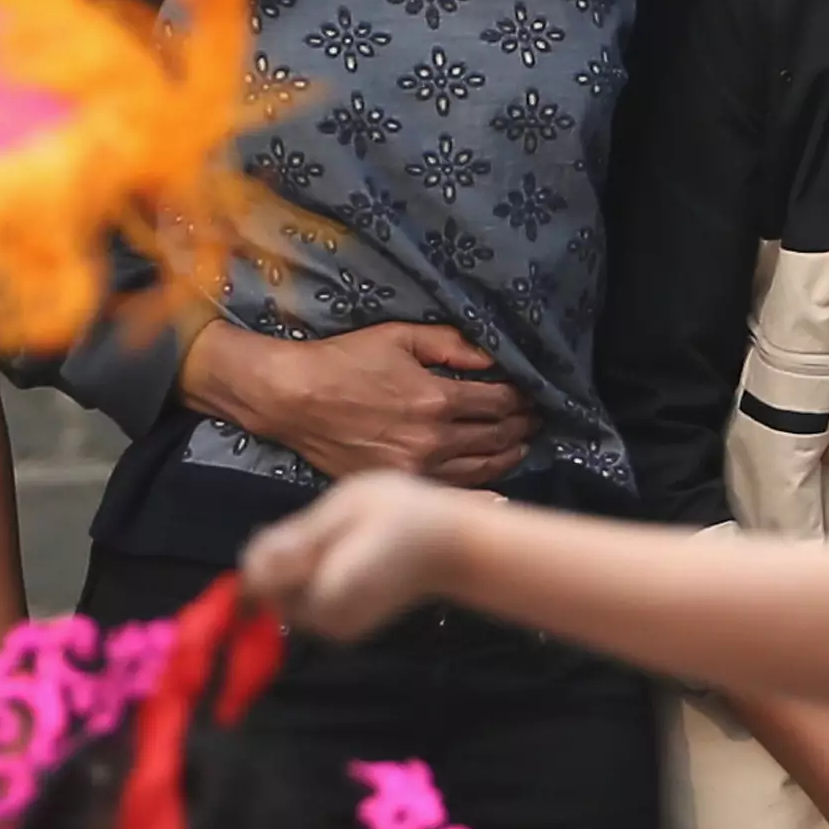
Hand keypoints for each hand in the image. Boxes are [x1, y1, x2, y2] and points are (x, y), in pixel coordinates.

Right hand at [183, 318, 538, 485]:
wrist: (292, 400)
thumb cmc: (343, 362)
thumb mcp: (398, 337)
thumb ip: (451, 345)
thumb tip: (494, 356)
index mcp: (436, 400)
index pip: (500, 403)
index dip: (522, 398)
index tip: (532, 394)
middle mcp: (432, 440)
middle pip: (497, 437)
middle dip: (522, 425)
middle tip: (536, 418)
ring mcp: (417, 468)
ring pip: (482, 468)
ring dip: (509, 455)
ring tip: (522, 443)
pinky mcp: (400, 484)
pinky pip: (453, 491)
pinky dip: (482, 489)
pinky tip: (499, 489)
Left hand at [244, 470, 458, 637]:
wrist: (452, 547)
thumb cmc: (404, 514)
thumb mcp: (346, 506)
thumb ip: (298, 538)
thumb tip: (250, 564)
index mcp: (326, 589)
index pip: (259, 580)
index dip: (264, 554)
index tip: (292, 533)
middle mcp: (326, 619)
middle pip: (269, 593)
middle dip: (281, 564)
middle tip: (325, 533)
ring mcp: (336, 629)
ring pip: (286, 600)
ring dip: (296, 574)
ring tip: (340, 545)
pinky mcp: (344, 631)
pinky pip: (307, 606)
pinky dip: (312, 585)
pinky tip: (344, 563)